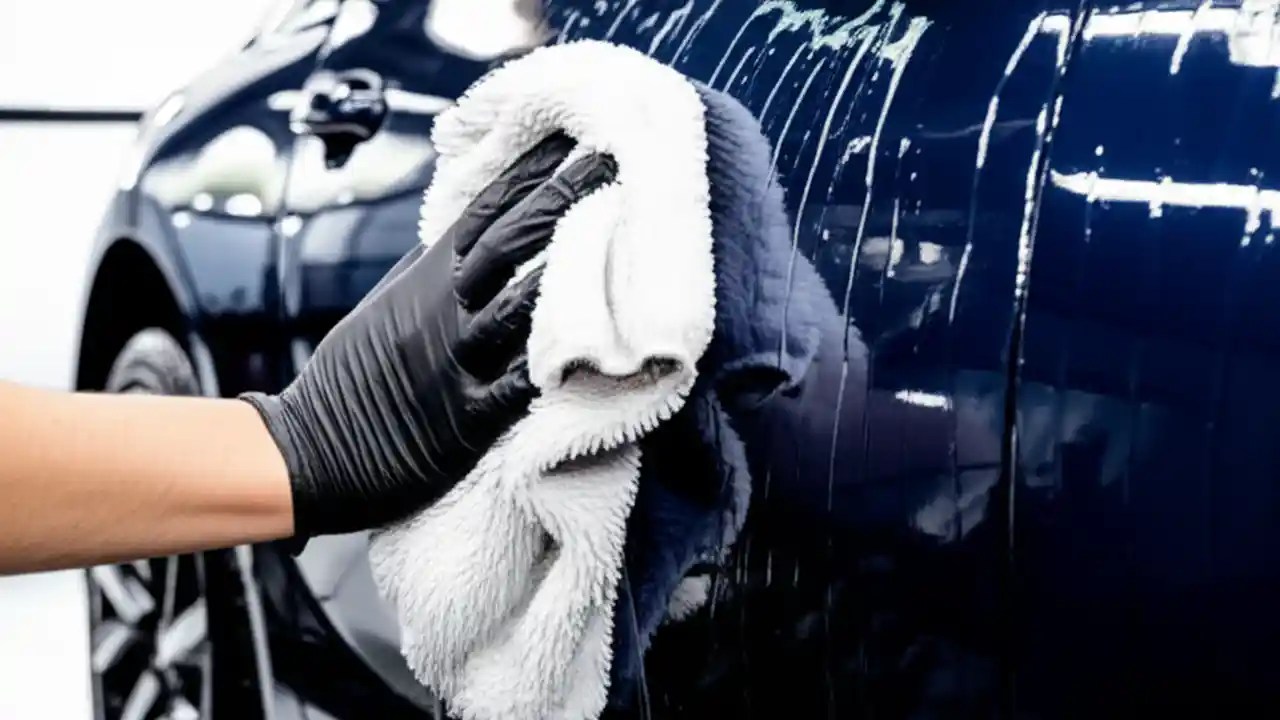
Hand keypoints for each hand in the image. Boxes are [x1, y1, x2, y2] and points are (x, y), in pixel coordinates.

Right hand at [242, 134, 615, 538]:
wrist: (312, 449)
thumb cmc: (357, 376)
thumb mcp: (390, 304)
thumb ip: (433, 266)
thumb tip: (468, 223)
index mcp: (427, 279)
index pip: (484, 210)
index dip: (530, 171)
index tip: (571, 136)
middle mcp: (443, 311)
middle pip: (509, 243)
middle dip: (562, 199)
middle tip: (611, 159)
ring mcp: (454, 363)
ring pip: (518, 307)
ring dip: (568, 273)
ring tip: (619, 238)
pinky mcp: (466, 422)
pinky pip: (516, 390)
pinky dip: (551, 369)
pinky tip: (594, 350)